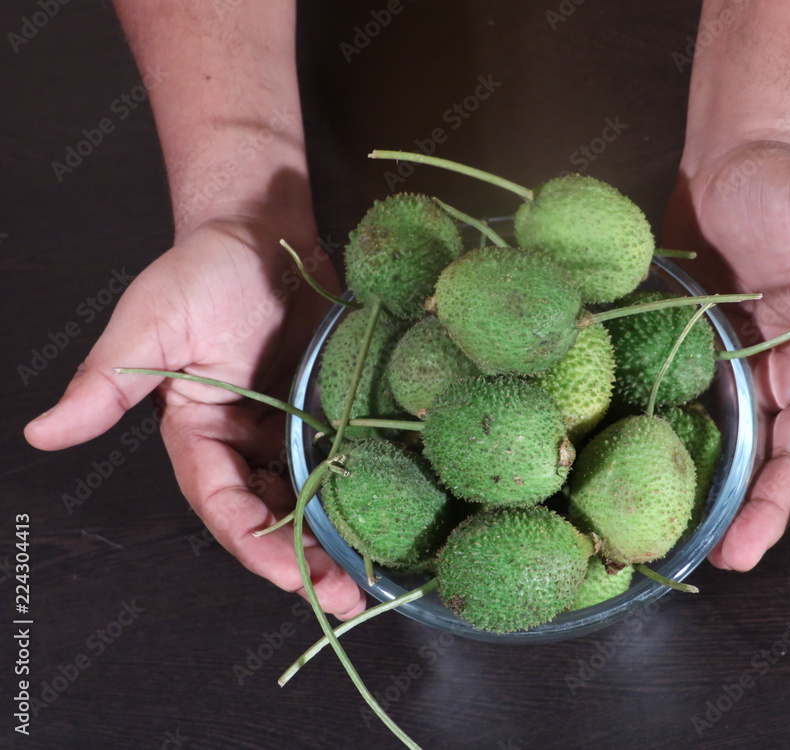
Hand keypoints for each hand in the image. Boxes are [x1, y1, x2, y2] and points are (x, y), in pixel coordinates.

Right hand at [24, 215, 365, 618]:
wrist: (263, 230)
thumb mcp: (150, 323)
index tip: (293, 575)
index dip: (255, 544)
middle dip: (305, 561)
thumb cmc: (201, 271)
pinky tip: (395, 517)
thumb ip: (106, 382)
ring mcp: (292, 429)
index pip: (224, 505)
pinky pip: (348, 458)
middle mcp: (246, 443)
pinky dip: (366, 491)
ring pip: (313, 497)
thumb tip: (43, 434)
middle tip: (348, 598)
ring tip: (376, 578)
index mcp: (198, 436)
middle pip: (274, 516)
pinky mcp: (330, 409)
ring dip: (339, 540)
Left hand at [665, 140, 789, 570]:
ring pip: (757, 454)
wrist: (729, 165)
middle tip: (739, 554)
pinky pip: (715, 423)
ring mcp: (758, 374)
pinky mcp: (715, 365)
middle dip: (777, 512)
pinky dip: (704, 458)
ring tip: (710, 544)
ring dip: (740, 501)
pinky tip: (681, 485)